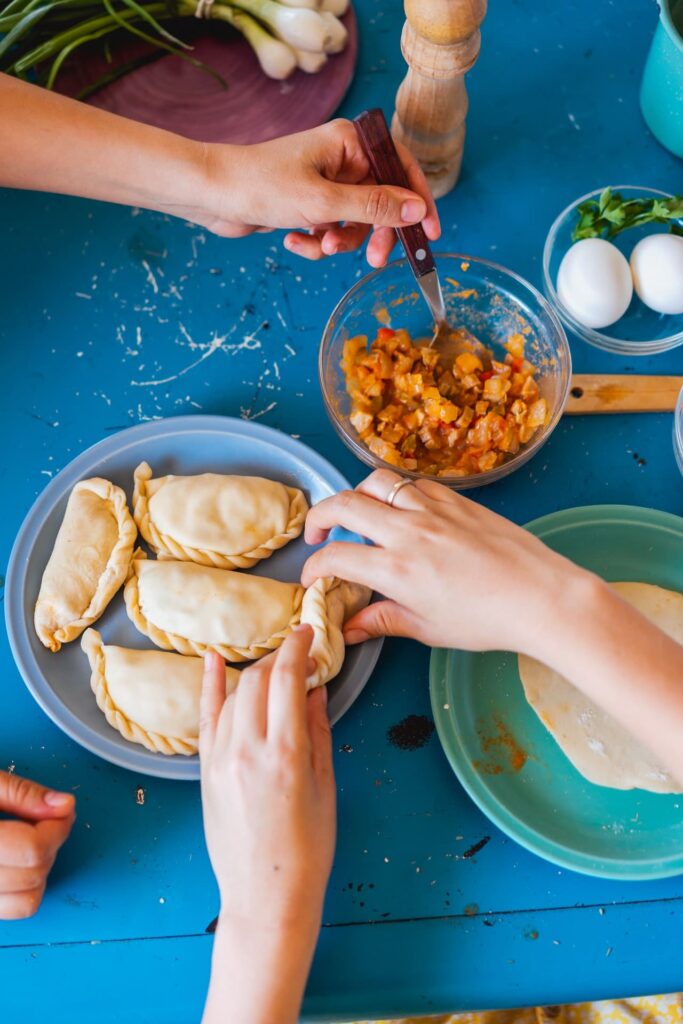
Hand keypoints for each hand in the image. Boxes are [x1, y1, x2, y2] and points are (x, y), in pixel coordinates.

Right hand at [0, 772, 74, 919]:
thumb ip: (22, 794)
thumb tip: (64, 805)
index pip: (33, 849)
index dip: (56, 827)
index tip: (61, 808)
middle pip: (34, 875)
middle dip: (51, 843)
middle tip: (47, 817)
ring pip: (27, 901)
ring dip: (39, 869)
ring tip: (28, 839)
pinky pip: (12, 909)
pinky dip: (22, 887)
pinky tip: (16, 860)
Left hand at [198, 119, 439, 265]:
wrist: (211, 196)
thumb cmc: (262, 186)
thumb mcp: (325, 203)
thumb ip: (375, 207)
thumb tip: (418, 209)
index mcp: (349, 141)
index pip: (401, 167)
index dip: (419, 201)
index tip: (430, 233)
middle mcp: (340, 157)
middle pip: (381, 201)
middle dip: (374, 233)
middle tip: (375, 259)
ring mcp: (323, 181)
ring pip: (354, 222)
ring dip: (339, 241)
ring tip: (319, 245)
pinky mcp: (307, 203)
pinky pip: (329, 229)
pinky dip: (316, 242)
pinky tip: (293, 241)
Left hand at [199, 626, 334, 1023]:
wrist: (266, 896)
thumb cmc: (308, 849)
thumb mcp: (325, 787)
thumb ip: (318, 731)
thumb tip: (315, 689)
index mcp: (286, 754)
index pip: (287, 678)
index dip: (298, 647)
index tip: (309, 633)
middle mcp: (248, 749)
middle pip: (258, 680)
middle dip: (280, 658)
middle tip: (300, 656)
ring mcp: (221, 759)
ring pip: (234, 694)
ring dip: (255, 672)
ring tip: (275, 668)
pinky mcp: (206, 771)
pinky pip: (206, 718)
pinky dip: (208, 686)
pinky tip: (211, 660)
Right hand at [301, 469, 588, 658]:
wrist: (542, 595)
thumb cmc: (488, 620)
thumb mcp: (429, 628)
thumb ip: (384, 621)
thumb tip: (351, 629)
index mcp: (396, 569)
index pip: (335, 558)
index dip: (313, 568)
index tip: (314, 578)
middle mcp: (408, 531)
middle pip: (343, 505)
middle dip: (318, 517)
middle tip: (317, 535)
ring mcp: (433, 509)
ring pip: (376, 482)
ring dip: (357, 496)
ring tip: (357, 516)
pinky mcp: (456, 500)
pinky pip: (412, 483)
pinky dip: (395, 492)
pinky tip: (402, 511)